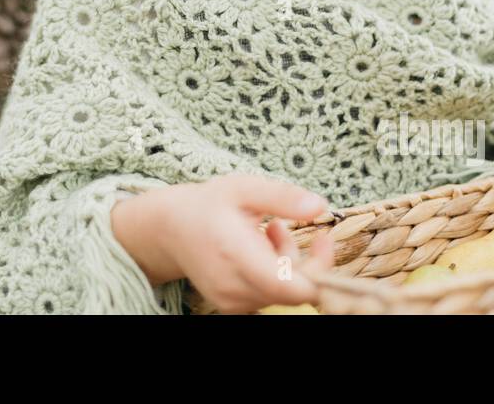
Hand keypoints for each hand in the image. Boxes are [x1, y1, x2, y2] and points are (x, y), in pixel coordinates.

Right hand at [162, 174, 335, 313]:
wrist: (169, 228)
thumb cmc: (207, 204)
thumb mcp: (244, 188)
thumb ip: (282, 197)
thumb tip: (320, 206)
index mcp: (236, 254)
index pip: (291, 287)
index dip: (318, 269)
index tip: (323, 239)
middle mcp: (233, 286)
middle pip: (292, 289)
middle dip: (302, 258)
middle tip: (284, 225)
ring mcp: (230, 301)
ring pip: (281, 292)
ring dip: (286, 263)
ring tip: (269, 229)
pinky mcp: (230, 306)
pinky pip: (267, 295)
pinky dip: (273, 272)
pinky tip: (258, 246)